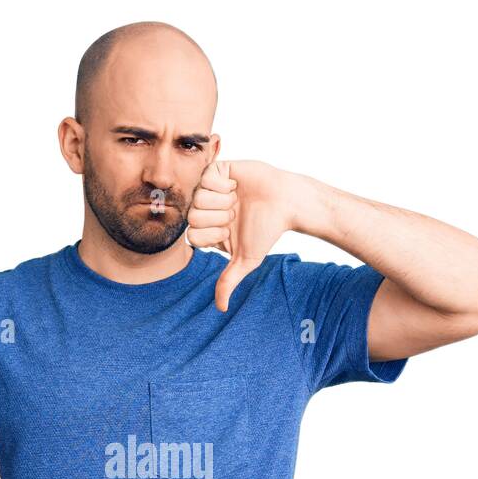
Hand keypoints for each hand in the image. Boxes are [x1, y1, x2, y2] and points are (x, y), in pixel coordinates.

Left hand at [186, 160, 300, 311]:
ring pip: (197, 196)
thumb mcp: (247, 260)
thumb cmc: (267, 230)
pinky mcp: (217, 169)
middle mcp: (205, 209)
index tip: (230, 230)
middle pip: (191, 216)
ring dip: (222, 201)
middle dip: (218, 218)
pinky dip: (223, 184)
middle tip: (235, 214)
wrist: (286, 203)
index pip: (191, 235)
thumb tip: (221, 308)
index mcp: (207, 229)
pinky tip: (235, 186)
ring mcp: (209, 188)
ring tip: (236, 199)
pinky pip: (205, 177)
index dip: (212, 234)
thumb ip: (228, 281)